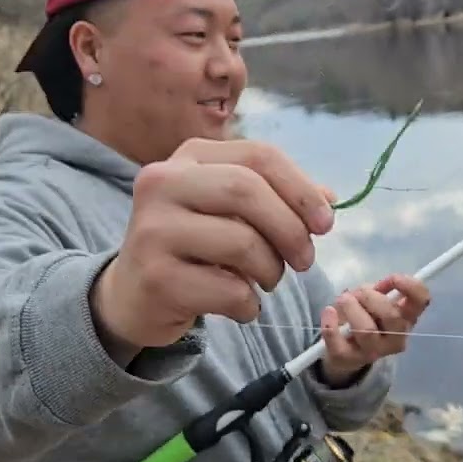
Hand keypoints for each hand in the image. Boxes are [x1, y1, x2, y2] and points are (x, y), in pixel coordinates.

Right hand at [92, 138, 335, 350]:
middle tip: (305, 260)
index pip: (258, 156)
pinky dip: (249, 304)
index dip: (302, 189)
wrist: (133, 295)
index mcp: (189, 156)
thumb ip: (277, 198)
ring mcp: (153, 229)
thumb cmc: (195, 247)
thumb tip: (329, 199)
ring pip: (242, 242)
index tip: (327, 223)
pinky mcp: (155, 277)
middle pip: (247, 190)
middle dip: (291, 229)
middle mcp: (162, 183)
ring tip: (266, 281)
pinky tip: (240, 306)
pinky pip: (229, 290)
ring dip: (271, 271)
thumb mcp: (231, 212)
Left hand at [319, 273, 430, 384]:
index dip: (410, 286)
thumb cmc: (367, 318)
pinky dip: (331, 325)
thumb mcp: (376, 301)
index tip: (392, 278)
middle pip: (392, 316)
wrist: (347, 353)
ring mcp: (373, 352)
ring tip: (342, 300)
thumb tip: (378, 285)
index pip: (421, 301)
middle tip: (358, 292)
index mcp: (407, 318)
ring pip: (366, 330)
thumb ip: (379, 290)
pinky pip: (339, 343)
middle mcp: (396, 338)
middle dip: (371, 297)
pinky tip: (329, 312)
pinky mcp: (349, 359)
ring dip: (352, 309)